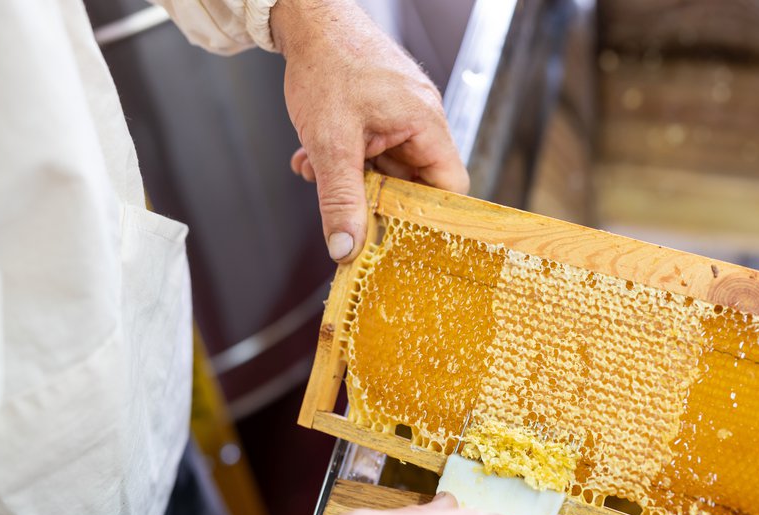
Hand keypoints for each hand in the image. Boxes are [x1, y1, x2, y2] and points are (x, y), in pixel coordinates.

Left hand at [270, 0, 469, 261]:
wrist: (308, 19)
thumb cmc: (327, 64)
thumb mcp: (330, 143)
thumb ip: (340, 199)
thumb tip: (346, 247)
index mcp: (426, 124)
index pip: (451, 188)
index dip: (431, 218)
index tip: (404, 238)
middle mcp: (421, 120)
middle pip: (415, 183)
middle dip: (376, 197)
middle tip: (346, 206)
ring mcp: (401, 115)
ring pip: (387, 169)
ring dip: (351, 178)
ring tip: (318, 170)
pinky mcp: (381, 112)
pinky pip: (372, 151)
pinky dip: (344, 160)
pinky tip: (313, 156)